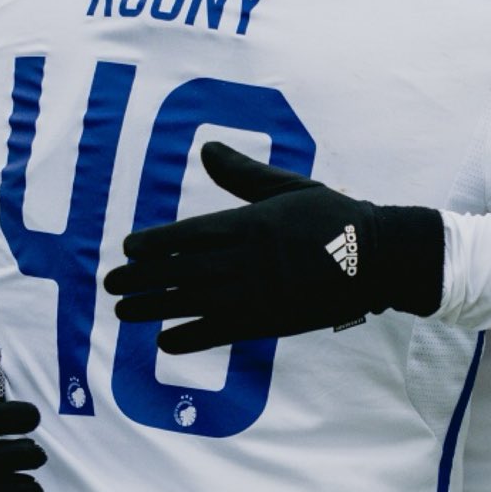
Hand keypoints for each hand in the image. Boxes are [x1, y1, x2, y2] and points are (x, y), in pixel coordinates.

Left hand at [104, 142, 444, 354]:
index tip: (129, 250)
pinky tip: (165, 342)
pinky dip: (191, 336)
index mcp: (251, 224)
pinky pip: (221, 331)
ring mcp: (259, 292)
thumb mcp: (287, 187)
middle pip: (182, 271)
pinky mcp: (272, 320)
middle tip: (111, 285)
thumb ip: (242, 174)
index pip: (189, 235)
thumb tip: (205, 149)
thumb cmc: (334, 216)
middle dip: (142, 279)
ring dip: (155, 307)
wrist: (379, 258)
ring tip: (124, 312)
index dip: (155, 244)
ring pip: (194, 301)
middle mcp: (248, 259)